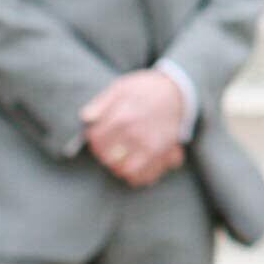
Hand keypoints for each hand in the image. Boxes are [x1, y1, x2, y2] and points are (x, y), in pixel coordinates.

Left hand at [81, 71, 185, 186]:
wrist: (178, 90)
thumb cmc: (146, 88)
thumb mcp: (121, 87)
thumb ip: (101, 103)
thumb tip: (86, 117)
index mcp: (122, 116)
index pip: (96, 140)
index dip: (94, 140)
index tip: (98, 137)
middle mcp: (136, 134)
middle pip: (109, 159)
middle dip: (106, 155)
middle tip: (109, 148)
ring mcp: (151, 145)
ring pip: (128, 171)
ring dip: (121, 168)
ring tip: (121, 159)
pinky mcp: (164, 153)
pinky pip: (148, 175)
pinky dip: (140, 176)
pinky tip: (136, 167)